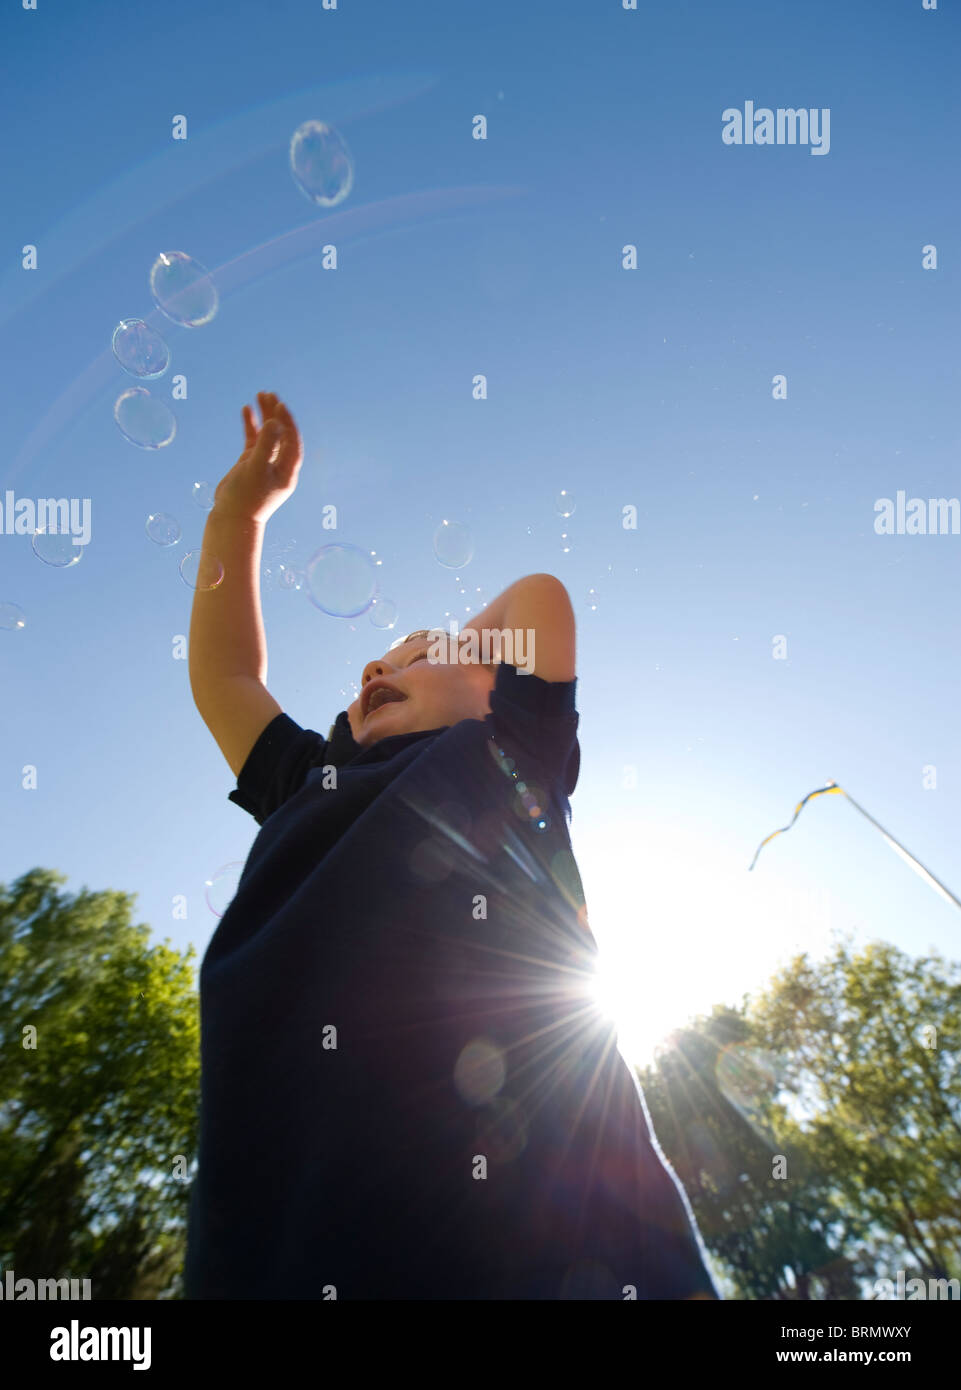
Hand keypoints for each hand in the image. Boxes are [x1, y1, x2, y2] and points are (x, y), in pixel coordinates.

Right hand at [213, 391, 303, 522]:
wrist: (231, 518)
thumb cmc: (246, 498)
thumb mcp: (256, 469)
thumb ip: (266, 445)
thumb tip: (274, 422)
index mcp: (287, 470)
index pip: (292, 440)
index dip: (287, 421)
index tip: (279, 404)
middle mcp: (279, 465)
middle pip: (281, 434)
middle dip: (276, 413)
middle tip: (269, 394)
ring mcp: (265, 463)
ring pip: (267, 435)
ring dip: (265, 416)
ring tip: (259, 395)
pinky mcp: (250, 463)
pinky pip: (254, 440)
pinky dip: (251, 426)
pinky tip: (246, 410)